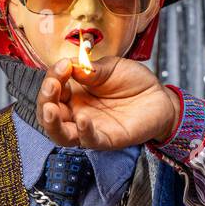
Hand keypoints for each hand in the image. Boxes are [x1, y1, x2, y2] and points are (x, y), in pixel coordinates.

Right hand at [36, 56, 181, 149]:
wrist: (159, 96)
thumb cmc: (132, 81)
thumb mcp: (111, 68)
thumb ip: (92, 69)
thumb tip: (70, 65)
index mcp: (73, 92)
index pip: (52, 88)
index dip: (53, 76)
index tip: (64, 64)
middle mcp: (76, 112)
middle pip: (49, 113)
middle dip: (45, 98)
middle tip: (52, 85)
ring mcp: (89, 127)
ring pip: (61, 134)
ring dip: (52, 122)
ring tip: (51, 109)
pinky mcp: (106, 139)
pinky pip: (89, 141)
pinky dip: (84, 132)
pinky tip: (83, 119)